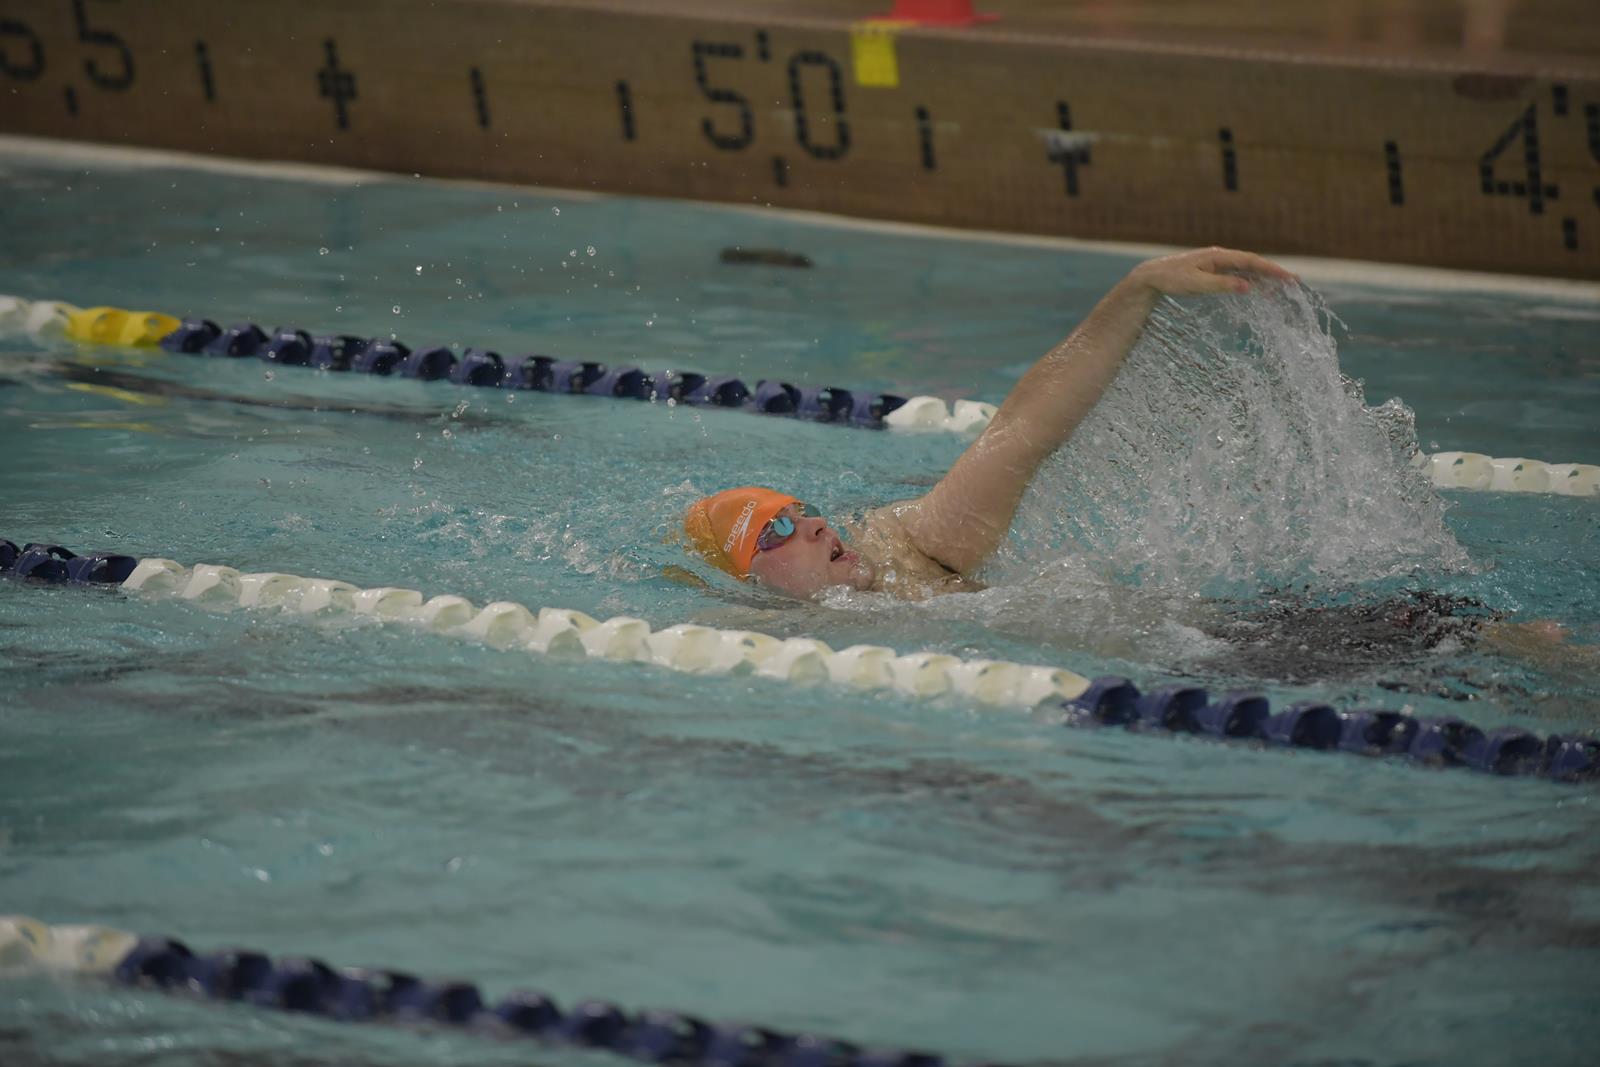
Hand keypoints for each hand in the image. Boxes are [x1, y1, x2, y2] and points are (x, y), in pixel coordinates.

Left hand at [1126, 247, 1297, 296]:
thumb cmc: (1172, 279)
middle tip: (1294, 282)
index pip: (1251, 261)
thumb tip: (1247, 286)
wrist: (1152, 276)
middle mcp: (1220, 257)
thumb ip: (1221, 285)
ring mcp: (1217, 264)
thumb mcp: (1196, 284)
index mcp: (1218, 256)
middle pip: (1252, 264)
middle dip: (1273, 272)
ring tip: (1282, 288)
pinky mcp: (1212, 272)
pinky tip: (1258, 290)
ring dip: (1263, 278)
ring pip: (1246, 270)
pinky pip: (1236, 275)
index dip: (1271, 269)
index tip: (1288, 277)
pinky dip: (1250, 282)